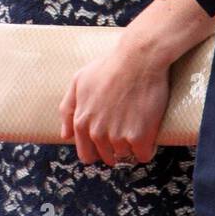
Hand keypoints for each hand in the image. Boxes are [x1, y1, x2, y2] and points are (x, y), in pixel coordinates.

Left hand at [59, 41, 170, 166]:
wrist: (138, 59)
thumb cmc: (109, 66)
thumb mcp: (79, 81)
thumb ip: (68, 108)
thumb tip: (65, 135)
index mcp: (81, 121)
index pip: (86, 154)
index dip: (98, 149)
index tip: (108, 140)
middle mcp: (97, 133)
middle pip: (107, 157)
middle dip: (115, 147)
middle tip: (125, 127)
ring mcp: (118, 137)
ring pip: (125, 155)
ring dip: (131, 145)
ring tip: (137, 123)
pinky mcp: (139, 137)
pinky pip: (143, 155)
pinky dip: (147, 147)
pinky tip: (148, 130)